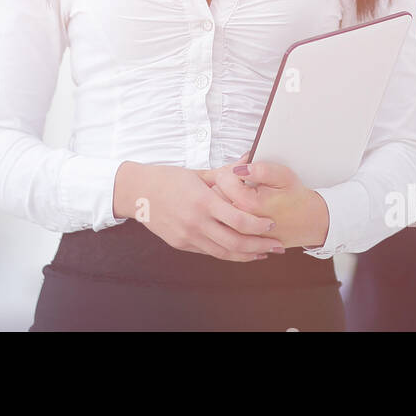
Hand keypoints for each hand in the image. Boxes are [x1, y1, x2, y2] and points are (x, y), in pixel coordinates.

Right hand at [112, 161, 284, 260]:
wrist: (137, 192)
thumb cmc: (169, 179)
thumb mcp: (198, 174)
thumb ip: (225, 174)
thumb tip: (249, 160)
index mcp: (202, 201)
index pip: (238, 220)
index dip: (259, 226)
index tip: (272, 224)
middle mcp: (196, 222)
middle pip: (235, 242)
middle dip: (261, 246)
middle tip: (278, 245)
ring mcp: (188, 236)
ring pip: (224, 253)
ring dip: (247, 255)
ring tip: (264, 253)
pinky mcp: (181, 244)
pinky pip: (210, 252)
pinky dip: (228, 254)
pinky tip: (240, 251)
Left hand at [200, 158, 329, 249]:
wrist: (310, 223)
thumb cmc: (296, 198)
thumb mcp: (284, 176)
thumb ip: (261, 169)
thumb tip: (240, 166)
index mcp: (249, 203)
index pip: (222, 179)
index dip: (231, 169)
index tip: (241, 169)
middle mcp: (241, 221)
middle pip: (215, 194)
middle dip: (224, 183)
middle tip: (240, 180)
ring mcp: (239, 233)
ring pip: (217, 210)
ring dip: (223, 198)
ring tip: (239, 192)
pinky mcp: (241, 239)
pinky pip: (223, 222)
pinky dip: (225, 213)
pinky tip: (237, 206)